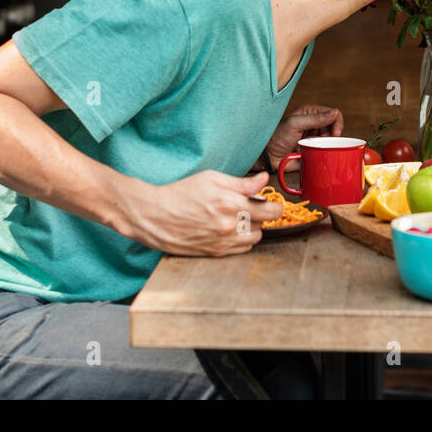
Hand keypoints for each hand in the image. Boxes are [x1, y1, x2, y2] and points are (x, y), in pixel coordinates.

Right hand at [121, 170, 281, 256]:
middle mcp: (230, 225)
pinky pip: (241, 250)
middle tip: (248, 207)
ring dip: (251, 229)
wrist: (154, 216)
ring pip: (254, 239)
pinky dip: (240, 240)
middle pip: (264, 225)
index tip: (272, 203)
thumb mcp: (211, 179)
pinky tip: (228, 230)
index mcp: (231, 204)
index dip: (276, 206)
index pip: (271, 211)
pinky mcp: (216, 253)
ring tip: (237, 219)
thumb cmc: (180, 193)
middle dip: (260, 215)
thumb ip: (241, 182)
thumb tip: (263, 179)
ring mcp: (223, 242)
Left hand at [263, 104, 343, 165]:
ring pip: (332, 142)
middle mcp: (315, 124)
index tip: (335, 134)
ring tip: (312, 148)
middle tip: (320, 142)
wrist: (268, 156)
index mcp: (311, 113)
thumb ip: (315, 118)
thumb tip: (335, 112)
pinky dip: (324, 154)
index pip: (333, 114)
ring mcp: (316, 138)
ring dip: (325, 146)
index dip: (337, 123)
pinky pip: (327, 152)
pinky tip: (314, 154)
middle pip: (335, 129)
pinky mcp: (315, 151)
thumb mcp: (295, 123)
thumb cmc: (276, 136)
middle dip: (330, 137)